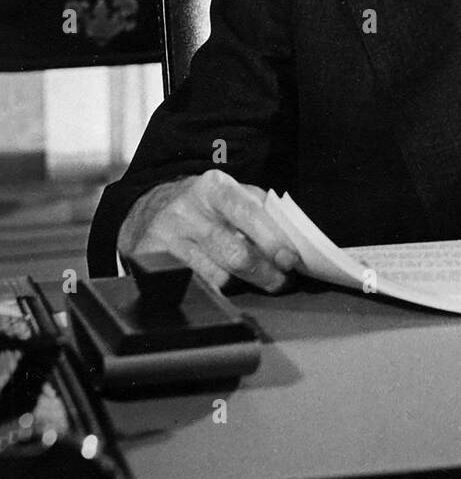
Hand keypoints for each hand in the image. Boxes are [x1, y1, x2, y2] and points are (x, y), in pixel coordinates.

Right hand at [116, 168, 300, 293]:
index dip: (272, 240)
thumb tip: (291, 239)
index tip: (290, 259)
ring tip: (255, 280)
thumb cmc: (205, 205)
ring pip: (216, 276)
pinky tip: (224, 283)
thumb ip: (262, 211)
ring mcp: (168, 237)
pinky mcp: (151, 260)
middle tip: (281, 281)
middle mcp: (188, 210)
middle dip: (265, 273)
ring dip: (243, 284)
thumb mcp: (232, 194)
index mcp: (215, 187)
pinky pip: (194, 286)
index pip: (249, 214)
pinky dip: (215, 290)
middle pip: (234, 253)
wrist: (152, 209)